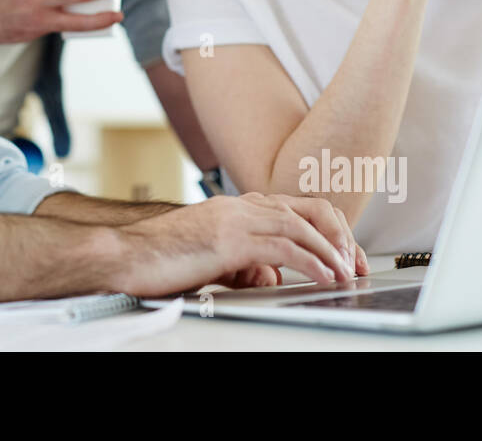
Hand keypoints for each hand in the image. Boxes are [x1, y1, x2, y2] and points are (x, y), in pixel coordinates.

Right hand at [109, 193, 364, 297]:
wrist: (126, 255)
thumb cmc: (162, 258)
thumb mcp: (215, 261)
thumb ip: (247, 265)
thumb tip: (273, 277)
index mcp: (238, 206)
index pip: (298, 208)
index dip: (329, 229)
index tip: (345, 255)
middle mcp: (241, 206)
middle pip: (309, 210)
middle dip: (340, 236)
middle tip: (355, 263)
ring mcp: (236, 219)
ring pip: (301, 226)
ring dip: (331, 250)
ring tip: (345, 272)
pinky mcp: (230, 240)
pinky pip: (284, 249)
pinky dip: (311, 262)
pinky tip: (324, 276)